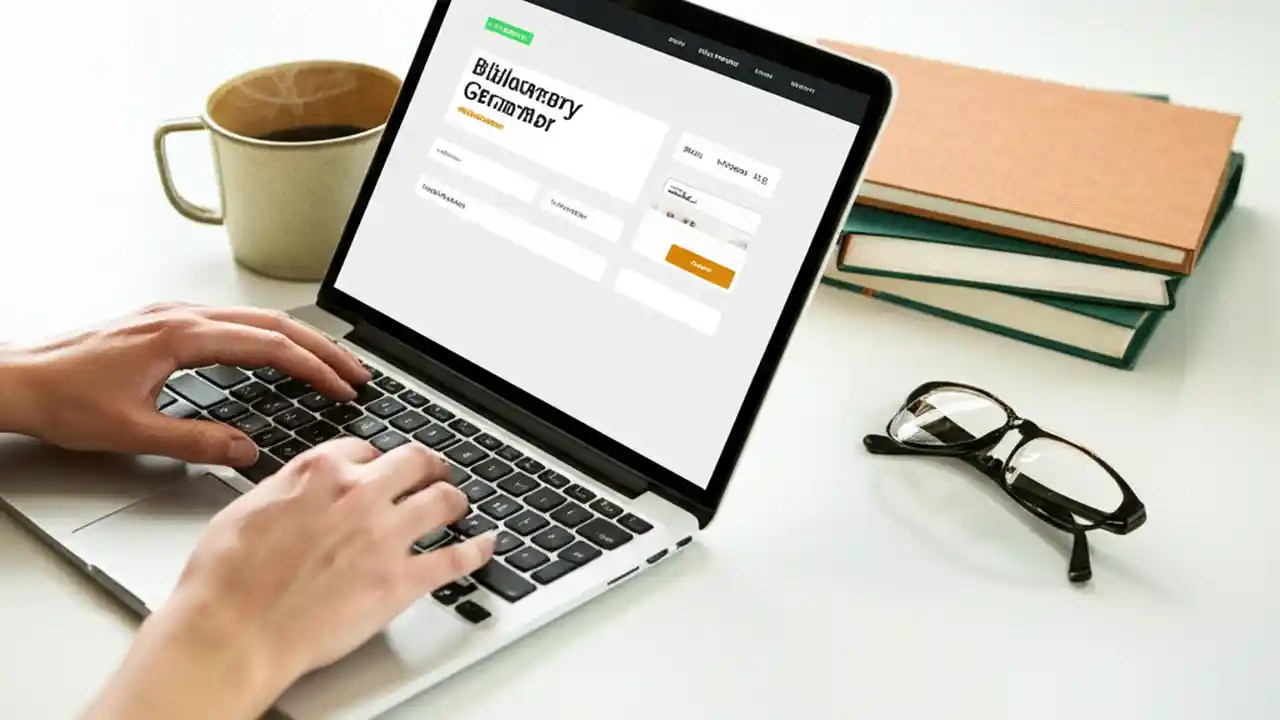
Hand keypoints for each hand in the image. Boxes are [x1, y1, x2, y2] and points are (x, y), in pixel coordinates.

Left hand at [0, 302, 369, 465]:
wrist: (17, 381)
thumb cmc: (62, 400)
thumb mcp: (133, 432)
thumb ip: (197, 442)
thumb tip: (246, 449)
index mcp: (179, 337)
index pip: (268, 345)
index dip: (313, 368)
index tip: (342, 387)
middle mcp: (180, 317)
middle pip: (272, 323)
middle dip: (322, 348)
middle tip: (356, 373)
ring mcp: (172, 316)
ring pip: (254, 318)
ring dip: (298, 340)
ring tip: (330, 363)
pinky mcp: (163, 323)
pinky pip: (232, 322)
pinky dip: (269, 337)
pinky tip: (276, 354)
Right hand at [85, 440, 495, 719]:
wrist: (232, 632)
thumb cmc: (224, 581)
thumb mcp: (245, 509)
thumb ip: (285, 490)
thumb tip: (297, 487)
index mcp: (318, 473)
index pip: (364, 450)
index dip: (375, 460)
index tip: (379, 468)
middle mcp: (359, 495)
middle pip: (415, 462)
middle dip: (428, 465)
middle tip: (434, 472)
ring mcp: (385, 537)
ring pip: (443, 501)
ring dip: (455, 500)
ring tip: (458, 505)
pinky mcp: (401, 582)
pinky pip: (456, 558)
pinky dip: (478, 549)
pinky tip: (486, 545)